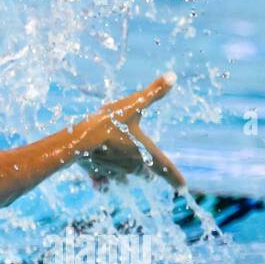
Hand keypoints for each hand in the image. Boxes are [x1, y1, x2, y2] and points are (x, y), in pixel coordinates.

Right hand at [76, 73, 185, 189]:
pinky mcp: (98, 173)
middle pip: (145, 174)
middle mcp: (134, 166)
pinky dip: (103, 182)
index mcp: (147, 152)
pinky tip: (99, 180)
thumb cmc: (110, 122)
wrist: (81, 139)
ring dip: (124, 176)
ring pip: (124, 178)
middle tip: (148, 173)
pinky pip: (103, 182)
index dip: (176, 179)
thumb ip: (153, 92)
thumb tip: (173, 76)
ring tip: (122, 175)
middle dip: (146, 173)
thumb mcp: (133, 104)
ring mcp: (116, 171)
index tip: (183, 187)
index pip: (167, 170)